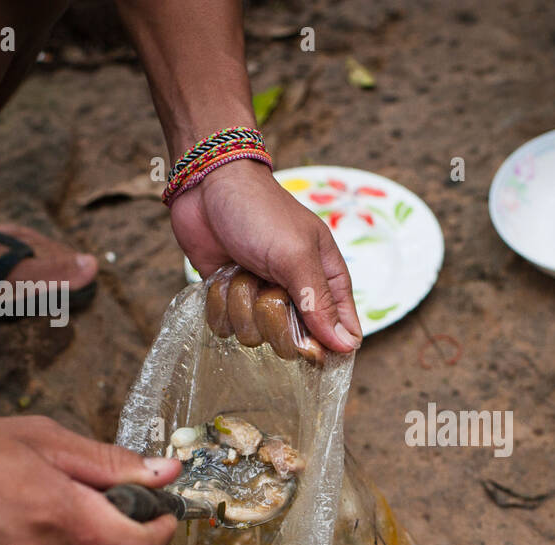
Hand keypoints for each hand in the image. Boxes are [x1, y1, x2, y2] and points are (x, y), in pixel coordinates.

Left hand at [170, 158, 361, 351]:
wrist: (207, 186)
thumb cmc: (260, 212)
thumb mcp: (296, 255)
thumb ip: (319, 303)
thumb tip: (347, 347)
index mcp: (326, 281)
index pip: (341, 334)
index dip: (324, 345)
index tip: (306, 345)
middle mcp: (297, 295)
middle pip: (293, 342)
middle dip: (273, 316)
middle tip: (266, 284)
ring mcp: (262, 298)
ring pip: (255, 336)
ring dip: (241, 302)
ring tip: (241, 269)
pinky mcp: (232, 300)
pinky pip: (226, 326)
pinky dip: (220, 301)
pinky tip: (223, 274)